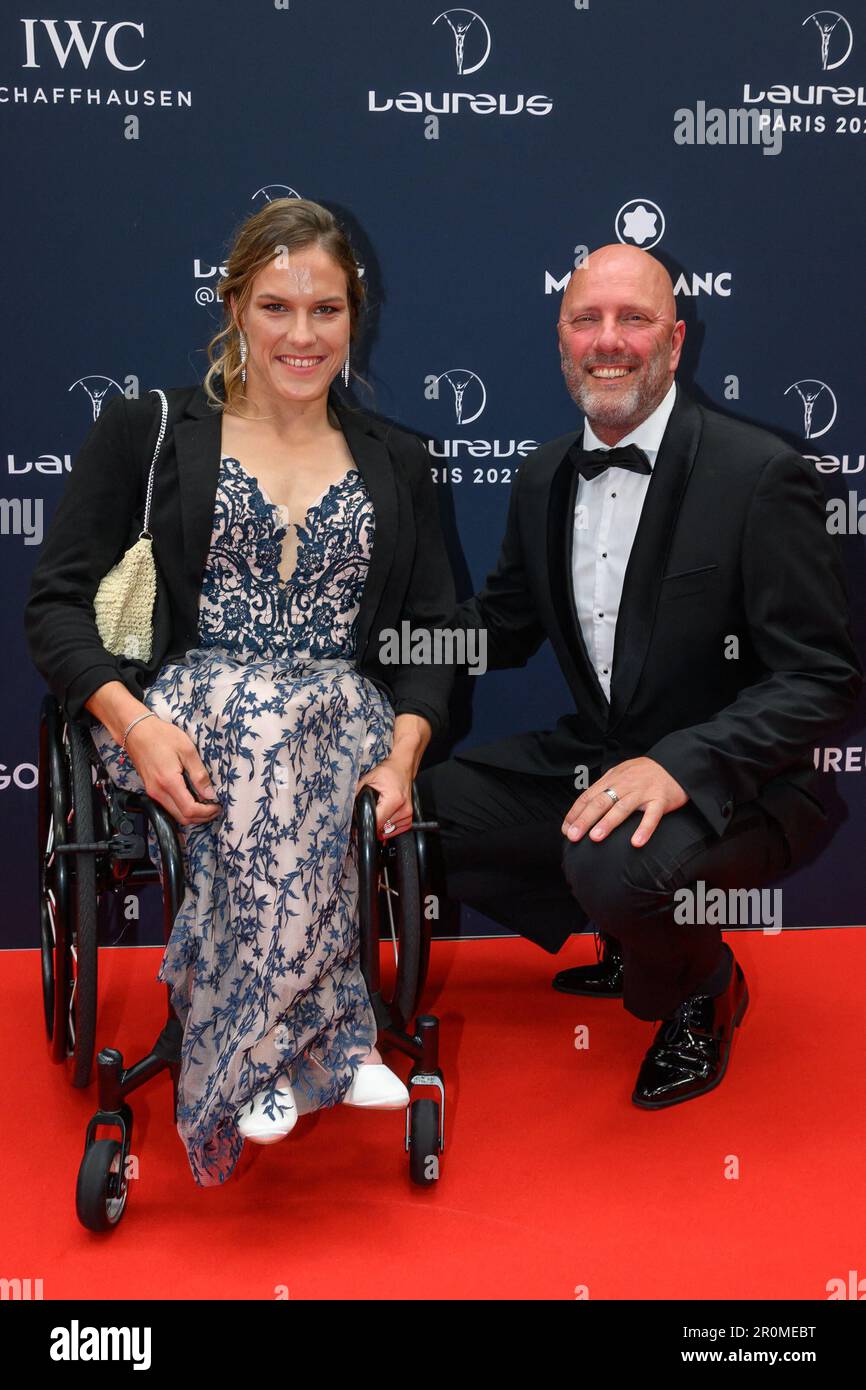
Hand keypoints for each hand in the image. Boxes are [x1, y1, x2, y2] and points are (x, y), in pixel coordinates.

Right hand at [124, 715, 222, 825]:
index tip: (218, 806)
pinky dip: (182, 808)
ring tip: (206, 804)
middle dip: (201, 817)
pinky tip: (192, 799)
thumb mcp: (187, 750)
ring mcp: (152, 792)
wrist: (136, 731)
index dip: (206, 812)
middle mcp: (158, 792)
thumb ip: (199, 774)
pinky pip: (168, 807)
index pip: (190, 810)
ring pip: (175, 814)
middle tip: (215, 808)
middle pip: (182, 818)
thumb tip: (210, 794)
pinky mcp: (151, 790)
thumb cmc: (161, 736)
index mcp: (169, 782)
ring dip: (192, 814)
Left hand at [356, 757, 412, 838]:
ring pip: (388, 831)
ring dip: (381, 825)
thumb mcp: (368, 779)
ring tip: (381, 810)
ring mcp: (408, 815)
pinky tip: (387, 814)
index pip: (377, 822)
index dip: (365, 823)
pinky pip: (396, 830)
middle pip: (381, 828)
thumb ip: (356, 793)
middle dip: (372, 822)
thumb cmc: (388, 772)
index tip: (360, 823)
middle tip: (370, 811)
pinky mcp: (409, 818)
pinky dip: (389, 825)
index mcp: (394, 800)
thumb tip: (348, 807)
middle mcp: (403, 809)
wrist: (402, 767)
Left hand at [561, 757, 687, 847]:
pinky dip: (644, 829)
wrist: (677, 763)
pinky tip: (636, 843)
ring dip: (608, 823)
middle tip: (573, 836)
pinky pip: (652, 816)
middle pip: (601, 802)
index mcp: (613, 778)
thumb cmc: (645, 772)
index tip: (565, 829)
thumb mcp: (622, 773)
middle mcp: (625, 784)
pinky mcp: (661, 799)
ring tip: (595, 837)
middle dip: (585, 819)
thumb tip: (585, 805)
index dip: (576, 813)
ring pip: (622, 807)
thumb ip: (605, 786)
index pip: (589, 796)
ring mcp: (643, 792)